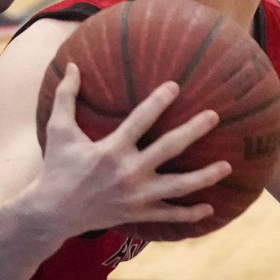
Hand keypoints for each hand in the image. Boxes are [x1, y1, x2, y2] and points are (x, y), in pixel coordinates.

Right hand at [33, 65, 230, 237]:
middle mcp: (128, 172)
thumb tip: (71, 65)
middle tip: (213, 116)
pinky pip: (169, 214)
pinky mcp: (138, 214)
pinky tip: (209, 208)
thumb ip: (65, 96)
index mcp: (111, 150)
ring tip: (227, 166)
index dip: (159, 101)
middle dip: (193, 130)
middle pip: (169, 149)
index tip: (176, 86)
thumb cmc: (57, 167)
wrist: (53, 213)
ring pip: (178, 187)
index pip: (141, 120)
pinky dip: (190, 214)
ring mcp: (136, 196)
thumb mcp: (58, 130)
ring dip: (204, 177)